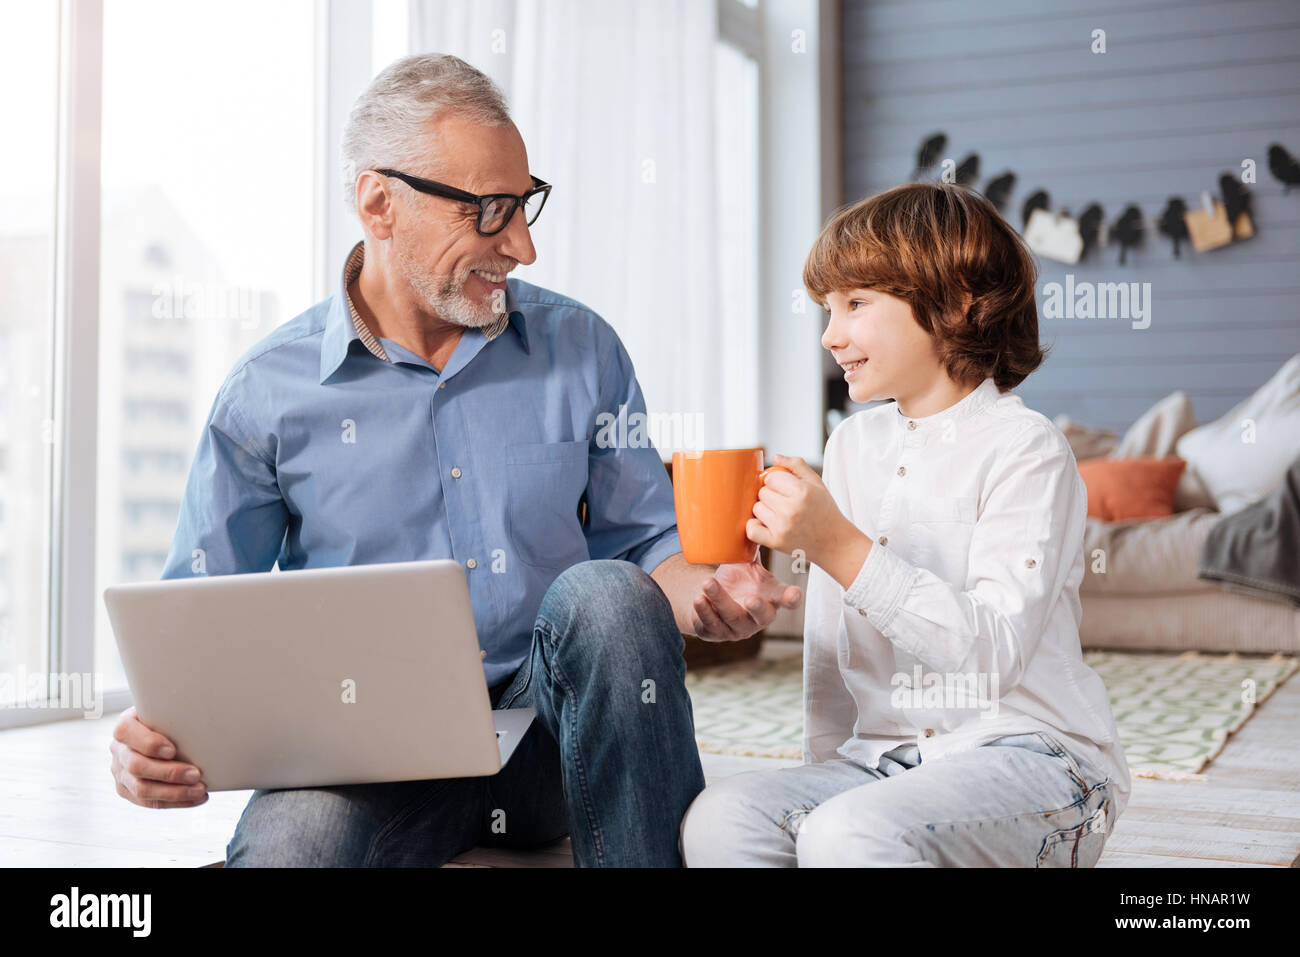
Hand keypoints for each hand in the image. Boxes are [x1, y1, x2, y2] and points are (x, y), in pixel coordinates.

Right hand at [109, 706, 207, 808]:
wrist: (163, 731)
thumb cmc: (170, 718)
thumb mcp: (170, 709)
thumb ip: (176, 711)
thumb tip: (207, 708)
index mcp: (125, 724)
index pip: (127, 732)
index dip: (149, 743)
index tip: (173, 750)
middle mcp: (118, 749)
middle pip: (136, 766)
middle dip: (169, 773)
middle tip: (196, 774)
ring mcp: (120, 772)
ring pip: (141, 789)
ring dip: (174, 792)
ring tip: (200, 790)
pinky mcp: (127, 790)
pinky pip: (149, 802)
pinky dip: (176, 802)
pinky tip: (196, 798)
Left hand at [690, 558, 801, 641]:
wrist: (709, 597)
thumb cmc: (735, 578)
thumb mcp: (746, 564)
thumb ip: (752, 547)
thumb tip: (755, 519)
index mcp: (770, 598)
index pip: (786, 599)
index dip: (792, 599)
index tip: (794, 594)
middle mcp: (758, 616)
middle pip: (763, 616)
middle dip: (758, 609)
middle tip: (752, 599)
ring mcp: (738, 628)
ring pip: (732, 617)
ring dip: (720, 600)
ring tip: (707, 583)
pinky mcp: (717, 632)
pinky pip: (711, 624)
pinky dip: (704, 611)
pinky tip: (698, 598)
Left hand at [747, 453, 872, 587]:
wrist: (835, 543)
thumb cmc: (826, 512)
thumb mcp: (817, 483)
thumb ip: (797, 465)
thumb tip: (775, 457)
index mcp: (802, 492)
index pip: (771, 477)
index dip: (776, 481)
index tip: (785, 488)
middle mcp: (791, 509)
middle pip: (762, 492)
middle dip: (771, 495)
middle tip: (785, 503)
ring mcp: (782, 527)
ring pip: (756, 508)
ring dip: (764, 510)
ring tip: (780, 515)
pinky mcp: (775, 542)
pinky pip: (751, 529)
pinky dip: (755, 526)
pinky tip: (767, 525)